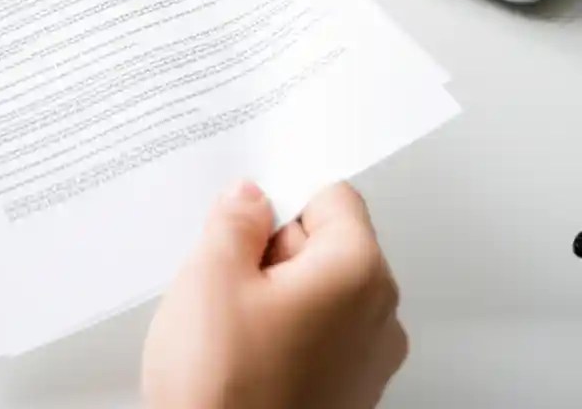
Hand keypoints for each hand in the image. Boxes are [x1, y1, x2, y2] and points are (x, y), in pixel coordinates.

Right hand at [142, 181, 406, 408]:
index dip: (279, 200)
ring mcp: (364, 362)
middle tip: (222, 276)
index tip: (243, 214)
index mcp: (358, 274)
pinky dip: (277, 336)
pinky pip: (312, 339)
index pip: (332, 197)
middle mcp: (377, 317)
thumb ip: (233, 222)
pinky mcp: (343, 393)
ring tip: (224, 325)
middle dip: (271, 251)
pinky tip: (237, 355)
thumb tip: (248, 201)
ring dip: (270, 296)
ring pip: (315, 294)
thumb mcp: (209, 277)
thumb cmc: (224, 392)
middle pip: (326, 246)